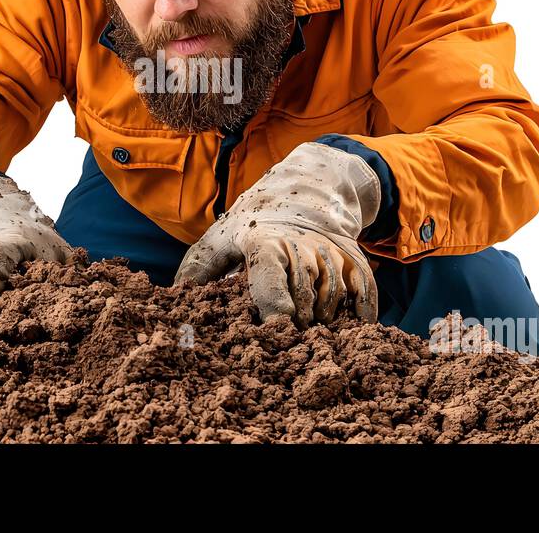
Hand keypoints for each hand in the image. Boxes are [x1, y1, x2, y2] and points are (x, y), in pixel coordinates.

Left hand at [174, 141, 380, 327]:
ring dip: (322, 326)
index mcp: (266, 241)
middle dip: (295, 328)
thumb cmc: (255, 222)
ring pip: (333, 302)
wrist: (309, 190)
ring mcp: (333, 254)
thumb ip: (199, 267)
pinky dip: (359, 319)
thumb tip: (174, 298)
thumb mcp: (222, 236)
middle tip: (284, 348)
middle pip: (305, 298)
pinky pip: (364, 296)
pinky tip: (347, 336)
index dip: (274, 303)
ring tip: (306, 343)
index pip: (271, 273)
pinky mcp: (356, 262)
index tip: (274, 328)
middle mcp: (304, 246)